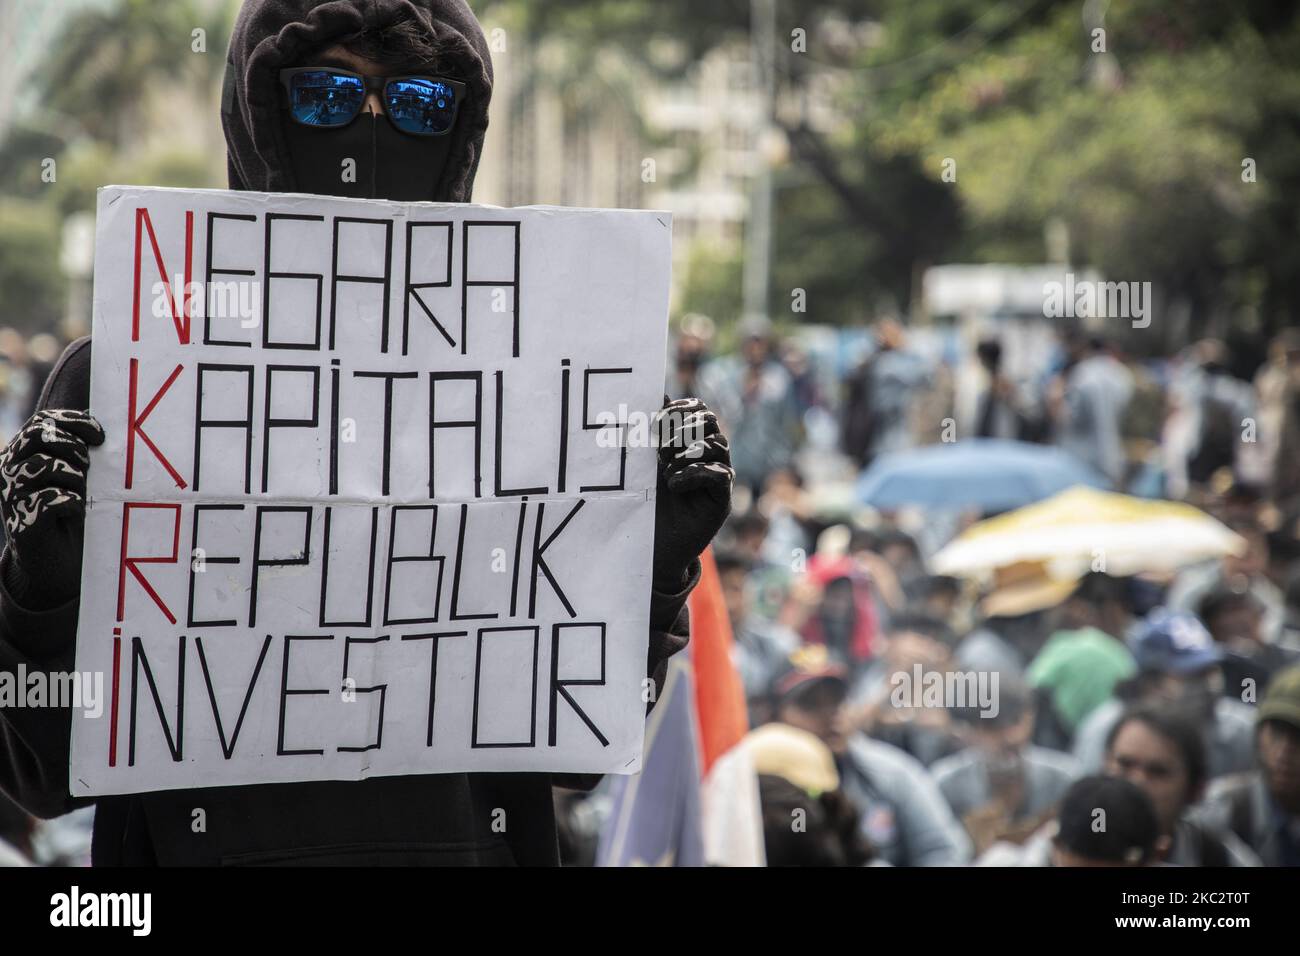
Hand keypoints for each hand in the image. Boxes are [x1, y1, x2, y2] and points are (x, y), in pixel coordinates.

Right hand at [0, 409, 104, 602]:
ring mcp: (11, 495)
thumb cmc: (68, 511)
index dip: (75, 422)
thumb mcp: (74, 474)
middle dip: (74, 448)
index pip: (43, 421)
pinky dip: (73, 503)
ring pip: (47, 465)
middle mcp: (9, 470)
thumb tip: (94, 418)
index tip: (101, 436)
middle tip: (88, 468)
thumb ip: (77, 448)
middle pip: (40, 435)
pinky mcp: (21, 521)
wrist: (56, 560)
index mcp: (21, 454)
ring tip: (81, 494)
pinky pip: (53, 498)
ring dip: (75, 478)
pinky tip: (75, 511)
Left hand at [652, 397, 732, 590]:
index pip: (698, 410)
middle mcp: (707, 456)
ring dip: (687, 452)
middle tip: (661, 448)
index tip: (659, 417)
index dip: (682, 408)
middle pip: (711, 422)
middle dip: (684, 427)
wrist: (651, 544)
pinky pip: (721, 473)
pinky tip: (674, 484)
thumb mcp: (644, 463)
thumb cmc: (646, 502)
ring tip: (665, 471)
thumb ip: (652, 431)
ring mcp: (718, 477)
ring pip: (718, 443)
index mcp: (689, 442)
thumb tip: (658, 393)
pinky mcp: (722, 499)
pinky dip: (696, 473)